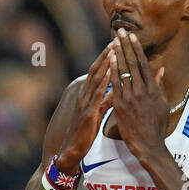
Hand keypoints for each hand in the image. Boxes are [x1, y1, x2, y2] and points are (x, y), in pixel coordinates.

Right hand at [55, 43, 115, 171]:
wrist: (72, 150)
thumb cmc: (85, 133)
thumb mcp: (97, 113)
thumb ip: (105, 101)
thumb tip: (115, 91)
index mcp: (86, 95)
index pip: (96, 72)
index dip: (105, 58)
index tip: (116, 45)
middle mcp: (84, 95)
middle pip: (96, 70)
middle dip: (106, 54)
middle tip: (116, 39)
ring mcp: (85, 103)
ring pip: (96, 78)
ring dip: (106, 64)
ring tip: (115, 50)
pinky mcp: (88, 113)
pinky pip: (98, 94)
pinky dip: (105, 82)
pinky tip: (113, 74)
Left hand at [110, 29, 168, 161]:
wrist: (148, 145)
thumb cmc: (156, 126)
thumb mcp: (163, 104)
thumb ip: (160, 85)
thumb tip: (161, 70)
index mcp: (153, 89)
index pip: (143, 64)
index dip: (137, 49)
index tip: (132, 37)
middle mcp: (142, 91)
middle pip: (133, 63)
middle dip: (126, 46)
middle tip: (120, 32)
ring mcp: (131, 98)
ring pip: (123, 71)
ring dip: (118, 54)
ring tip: (113, 41)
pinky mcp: (120, 106)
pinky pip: (115, 85)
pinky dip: (112, 71)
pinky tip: (109, 60)